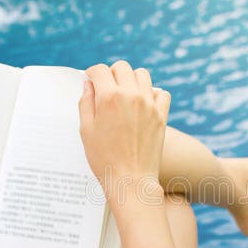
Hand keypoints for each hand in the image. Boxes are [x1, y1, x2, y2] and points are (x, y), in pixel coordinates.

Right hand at [78, 61, 170, 198]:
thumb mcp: (86, 130)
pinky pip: (162, 93)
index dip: (92, 73)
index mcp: (109, 98)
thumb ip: (86, 102)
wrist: (131, 180)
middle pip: (122, 67)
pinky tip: (144, 103)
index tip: (91, 80)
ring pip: (143, 75)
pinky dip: (153, 93)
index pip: (100, 70)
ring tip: (125, 93)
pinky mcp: (162, 115)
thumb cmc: (104, 159)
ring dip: (132, 79)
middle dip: (112, 73)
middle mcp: (131, 96)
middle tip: (107, 87)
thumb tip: (89, 84)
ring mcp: (149, 104)